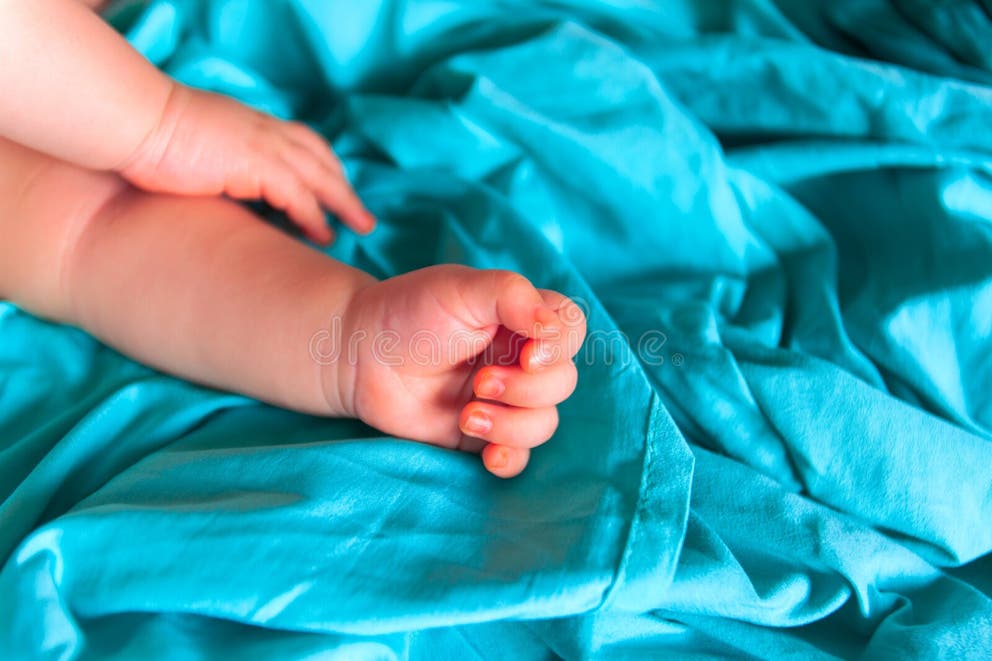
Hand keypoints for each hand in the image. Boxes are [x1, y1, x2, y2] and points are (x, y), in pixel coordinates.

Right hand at [119, 83, 372, 243]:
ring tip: (360, 227)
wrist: (135, 122)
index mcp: (252, 125)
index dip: (323, 167)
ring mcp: (264, 147)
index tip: (335, 188)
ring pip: (320, 177)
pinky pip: (298, 195)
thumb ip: (221, 161)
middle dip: (345, 188)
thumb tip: (225, 186)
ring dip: (343, 203)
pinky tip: (324, 234)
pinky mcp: (257, 166)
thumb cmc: (152, 137)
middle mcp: (265, 132)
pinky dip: (314, 216)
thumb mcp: (198, 145)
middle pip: (322, 159)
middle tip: (364, 217)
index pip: (302, 143)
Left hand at [332, 265, 585, 477]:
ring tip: (466, 415)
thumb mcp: (462, 289)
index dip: (560, 346)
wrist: (359, 355)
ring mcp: (503, 400)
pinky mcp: (481, 434)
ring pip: (544, 423)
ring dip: (512, 424)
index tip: (528, 353)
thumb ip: (513, 296)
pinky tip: (488, 455)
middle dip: (526, 389)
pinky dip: (510, 458)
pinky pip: (518, 457)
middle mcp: (520, 359)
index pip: (572, 330)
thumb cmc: (409, 312)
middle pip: (563, 383)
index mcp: (522, 319)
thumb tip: (554, 331)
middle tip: (480, 380)